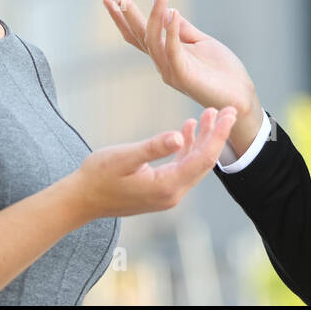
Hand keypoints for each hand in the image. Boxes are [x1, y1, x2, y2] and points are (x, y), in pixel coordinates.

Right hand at [68, 106, 237, 220]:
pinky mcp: (160, 191)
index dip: (219, 134)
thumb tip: (180, 137)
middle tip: (229, 109)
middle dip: (218, 135)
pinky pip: (182, 167)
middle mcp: (172, 194)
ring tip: (210, 114)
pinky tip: (187, 130)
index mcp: (167, 186)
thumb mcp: (124, 157)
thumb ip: (153, 147)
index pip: (203, 158)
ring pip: (194, 164)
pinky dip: (188, 148)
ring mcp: (167, 194)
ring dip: (203, 139)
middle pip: (204, 162)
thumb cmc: (98, 176)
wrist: (80, 200)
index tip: (230, 112)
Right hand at [101, 0, 260, 120]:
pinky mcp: (184, 77)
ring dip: (154, 15)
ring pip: (153, 40)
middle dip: (124, 12)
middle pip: (138, 34)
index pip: (138, 32)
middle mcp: (162, 63)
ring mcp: (170, 71)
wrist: (241, 98)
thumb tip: (168, 10)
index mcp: (165, 54)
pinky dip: (172, 31)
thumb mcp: (201, 43)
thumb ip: (184, 30)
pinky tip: (173, 12)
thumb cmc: (222, 72)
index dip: (123, 14)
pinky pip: (173, 51)